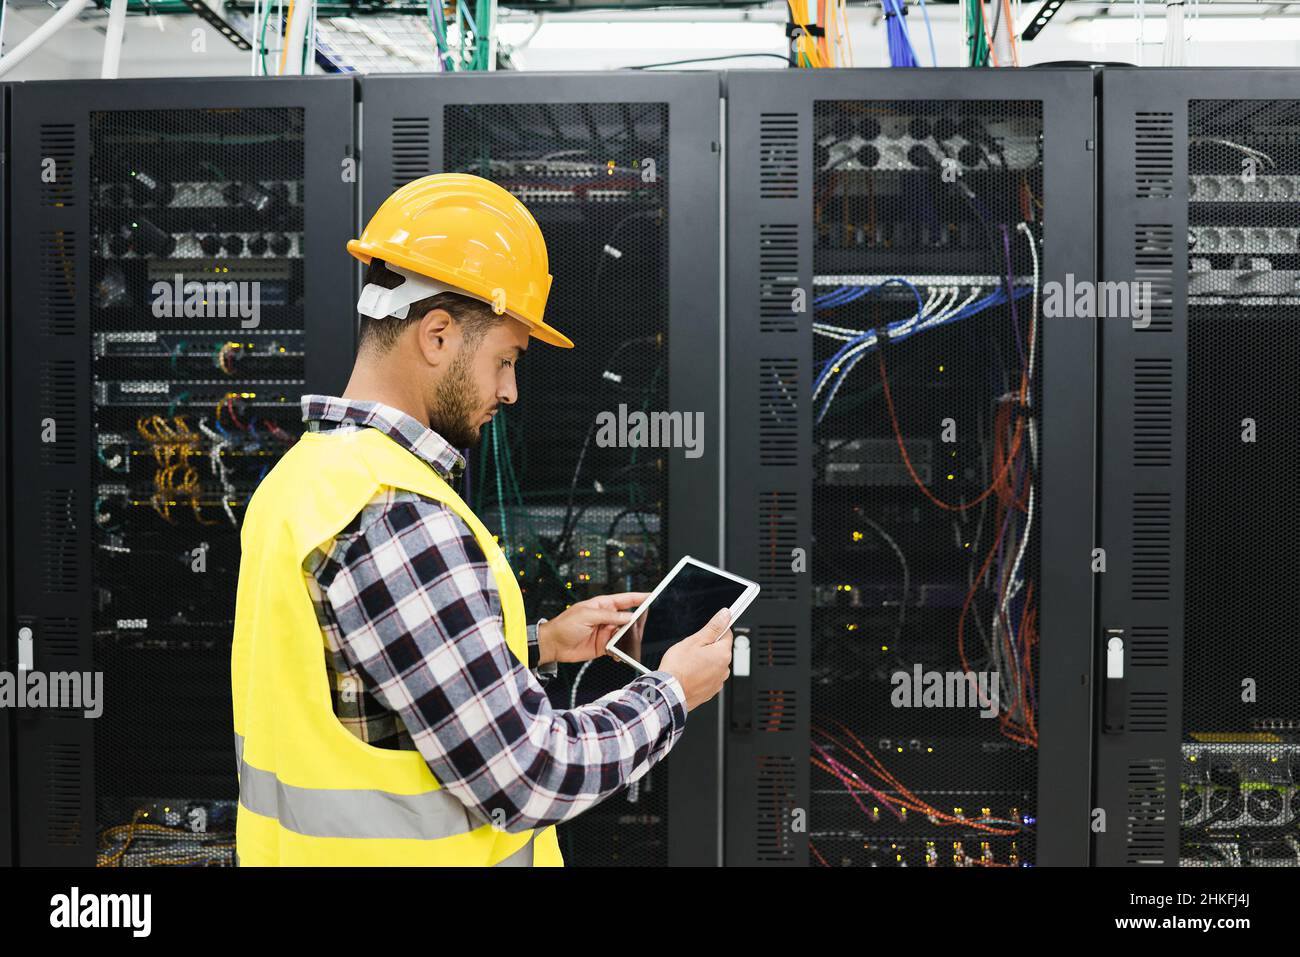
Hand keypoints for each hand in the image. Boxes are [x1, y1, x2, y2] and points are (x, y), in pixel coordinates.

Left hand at [536, 592, 650, 664]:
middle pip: (629, 618)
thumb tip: (628, 617)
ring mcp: (606, 632)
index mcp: (603, 605)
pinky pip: (618, 648)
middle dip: (637, 622)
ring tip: (632, 643)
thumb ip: (609, 616)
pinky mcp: (604, 646)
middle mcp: (607, 618)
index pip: (625, 600)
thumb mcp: (587, 615)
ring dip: (629, 639)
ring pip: (625, 634)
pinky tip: (621, 654)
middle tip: (643, 627)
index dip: (639, 598)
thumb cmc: (565, 625)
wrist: (553, 645)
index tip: (652, 596)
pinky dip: (622, 651)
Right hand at [659, 608, 733, 711]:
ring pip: (714, 664)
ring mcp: (718, 682)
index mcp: (723, 654)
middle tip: (692, 649)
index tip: (708, 631)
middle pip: (720, 650)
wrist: (669, 691)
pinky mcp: (710, 691)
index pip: (727, 634)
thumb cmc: (678, 667)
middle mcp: (725, 669)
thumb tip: (725, 615)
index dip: (716, 630)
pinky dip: (702, 675)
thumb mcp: (695, 640)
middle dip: (708, 647)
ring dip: (705, 662)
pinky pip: (709, 677)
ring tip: (689, 663)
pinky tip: (690, 674)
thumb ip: (713, 627)